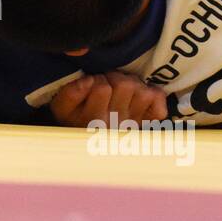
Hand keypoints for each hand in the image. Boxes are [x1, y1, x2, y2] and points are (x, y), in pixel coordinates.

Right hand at [50, 71, 168, 127]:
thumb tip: (89, 80)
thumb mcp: (62, 106)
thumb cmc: (75, 116)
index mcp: (91, 120)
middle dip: (115, 77)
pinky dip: (154, 97)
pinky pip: (159, 107)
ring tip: (122, 88)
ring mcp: (133, 124)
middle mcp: (115, 124)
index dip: (96, 78)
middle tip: (107, 82)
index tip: (90, 83)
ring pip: (143, 93)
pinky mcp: (147, 124)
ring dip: (133, 84)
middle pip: (125, 85)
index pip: (101, 88)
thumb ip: (71, 93)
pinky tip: (139, 98)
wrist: (88, 143)